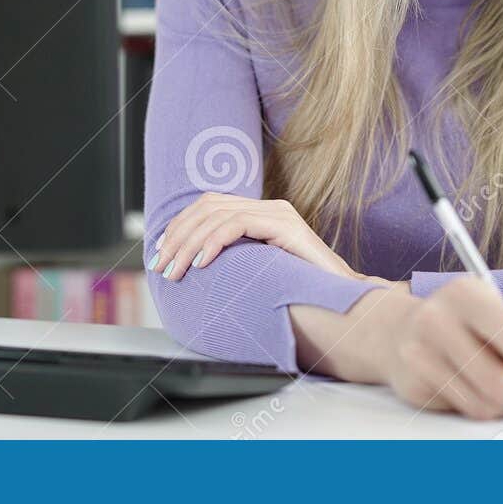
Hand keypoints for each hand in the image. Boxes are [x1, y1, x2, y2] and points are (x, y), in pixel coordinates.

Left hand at [151, 192, 356, 281]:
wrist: (342, 298)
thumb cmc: (302, 292)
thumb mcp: (259, 272)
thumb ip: (236, 260)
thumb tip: (193, 267)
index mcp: (262, 213)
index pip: (210, 205)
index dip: (181, 225)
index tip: (161, 250)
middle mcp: (270, 207)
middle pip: (208, 207)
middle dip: (178, 236)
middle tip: (161, 265)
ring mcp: (278, 213)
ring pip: (217, 216)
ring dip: (188, 244)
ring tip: (175, 270)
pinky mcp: (284, 225)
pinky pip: (237, 224)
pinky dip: (213, 243)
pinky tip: (200, 263)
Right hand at [373, 277, 502, 420]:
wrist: (400, 332)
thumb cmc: (466, 324)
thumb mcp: (502, 314)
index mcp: (465, 294)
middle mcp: (436, 320)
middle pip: (499, 381)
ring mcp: (419, 355)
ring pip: (482, 404)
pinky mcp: (413, 385)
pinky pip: (464, 411)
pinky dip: (484, 409)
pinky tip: (482, 393)